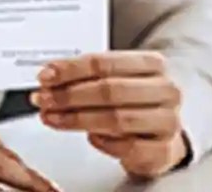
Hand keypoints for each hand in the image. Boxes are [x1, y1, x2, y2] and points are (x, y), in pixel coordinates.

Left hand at [31, 51, 188, 178]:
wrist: (162, 136)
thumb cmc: (136, 104)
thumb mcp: (117, 82)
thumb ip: (88, 77)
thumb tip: (49, 77)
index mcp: (153, 64)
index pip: (106, 62)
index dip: (71, 69)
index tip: (46, 76)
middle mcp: (165, 90)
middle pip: (109, 90)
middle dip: (69, 95)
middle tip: (43, 99)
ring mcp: (168, 120)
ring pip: (116, 118)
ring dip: (77, 119)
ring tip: (52, 117)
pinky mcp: (163, 150)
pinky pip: (126, 146)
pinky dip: (103, 142)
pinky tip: (89, 137)